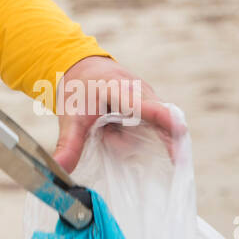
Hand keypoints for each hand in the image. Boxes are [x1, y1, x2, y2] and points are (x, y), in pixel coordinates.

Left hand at [53, 55, 179, 173]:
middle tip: (104, 132)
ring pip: (151, 129)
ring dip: (128, 135)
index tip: (180, 131)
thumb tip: (59, 170)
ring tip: (107, 126)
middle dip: (127, 138)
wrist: (83, 68)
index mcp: (118, 89)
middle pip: (150, 125)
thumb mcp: (70, 119)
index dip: (161, 118)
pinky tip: (116, 126)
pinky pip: (153, 126)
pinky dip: (135, 132)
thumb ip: (69, 145)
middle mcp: (140, 90)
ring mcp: (150, 95)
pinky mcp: (154, 102)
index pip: (143, 106)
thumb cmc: (78, 92)